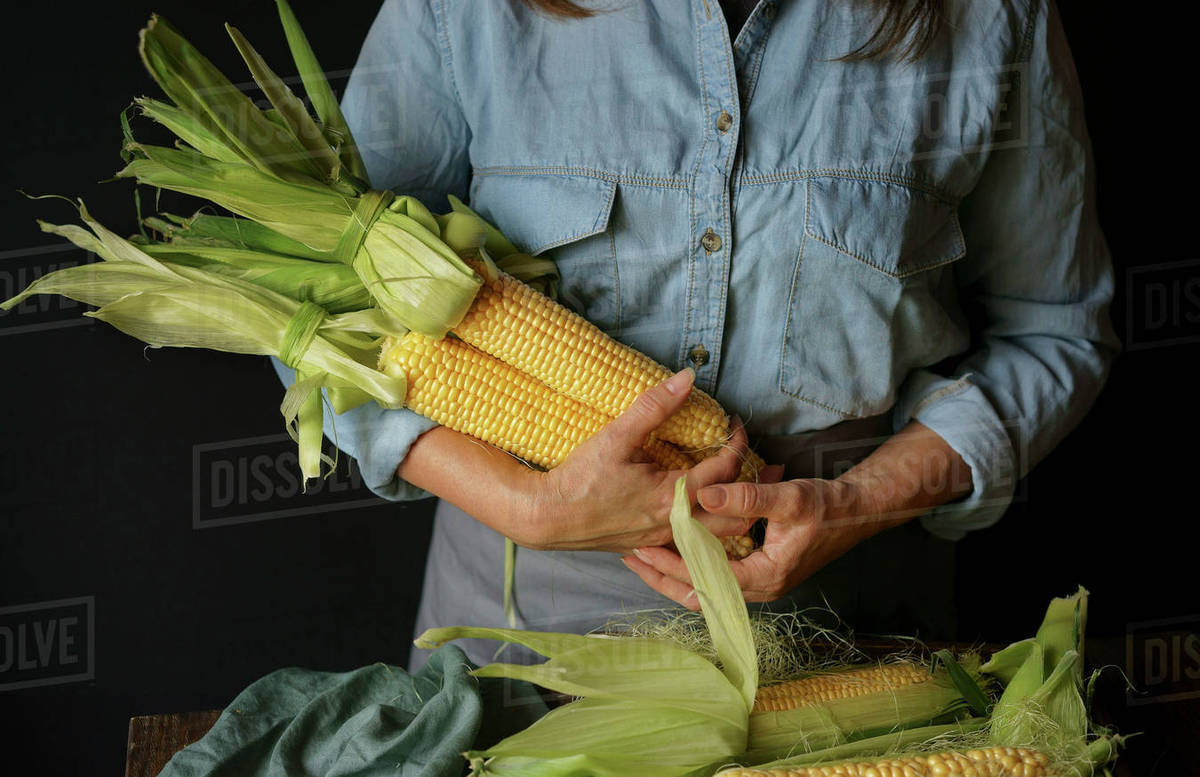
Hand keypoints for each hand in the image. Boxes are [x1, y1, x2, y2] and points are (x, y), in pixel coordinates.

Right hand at [516, 368, 751, 552]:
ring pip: (718, 535)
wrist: (547, 517)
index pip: (725, 471)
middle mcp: (675, 525)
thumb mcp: (617, 436)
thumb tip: (687, 378)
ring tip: (736, 487)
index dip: (737, 443)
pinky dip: (708, 526)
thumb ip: (655, 406)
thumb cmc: (580, 480)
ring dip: (732, 510)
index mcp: (673, 497)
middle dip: (750, 486)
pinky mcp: (650, 546)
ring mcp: (664, 540)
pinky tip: (701, 510)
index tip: (734, 425)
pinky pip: (693, 544)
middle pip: (735, 514)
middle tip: (755, 462)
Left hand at [622, 476, 878, 607]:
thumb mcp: (788, 496)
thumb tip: (701, 493)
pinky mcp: (760, 572)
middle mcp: (760, 589)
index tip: (642, 547)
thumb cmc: (827, 505)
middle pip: (698, 593)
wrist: (859, 511)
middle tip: (630, 556)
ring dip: (674, 574)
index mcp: (764, 577)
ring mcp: (760, 584)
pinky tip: (674, 550)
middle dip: (662, 577)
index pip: (704, 579)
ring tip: (642, 556)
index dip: (670, 565)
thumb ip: (746, 496)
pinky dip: (692, 567)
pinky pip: (717, 578)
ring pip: (706, 589)